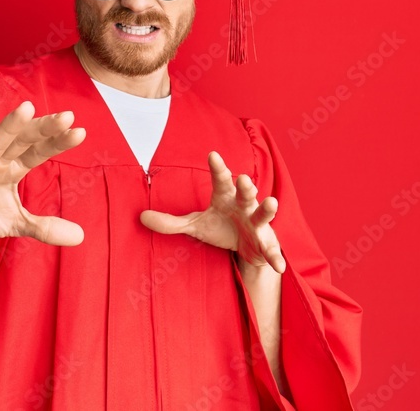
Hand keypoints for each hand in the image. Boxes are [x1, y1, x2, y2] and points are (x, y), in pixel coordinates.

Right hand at [0, 100, 85, 246]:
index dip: (57, 142)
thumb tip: (81, 237)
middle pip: (22, 140)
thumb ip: (45, 227)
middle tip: (67, 116)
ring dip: (10, 127)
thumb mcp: (15, 224)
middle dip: (42, 128)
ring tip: (27, 108)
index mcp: (12, 168)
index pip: (39, 151)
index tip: (81, 132)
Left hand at [139, 151, 285, 272]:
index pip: (220, 180)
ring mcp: (257, 224)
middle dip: (246, 186)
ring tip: (271, 203)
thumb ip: (171, 222)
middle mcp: (244, 206)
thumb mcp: (195, 225)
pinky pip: (271, 251)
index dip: (217, 167)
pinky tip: (278, 266)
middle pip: (245, 193)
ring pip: (263, 215)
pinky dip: (275, 257)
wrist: (245, 247)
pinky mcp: (266, 243)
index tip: (212, 154)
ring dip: (268, 209)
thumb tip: (141, 217)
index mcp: (226, 197)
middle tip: (243, 179)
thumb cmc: (220, 226)